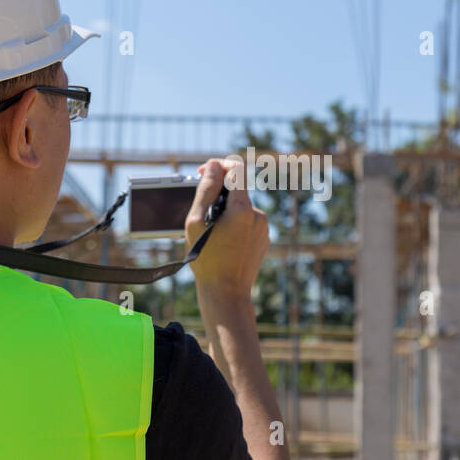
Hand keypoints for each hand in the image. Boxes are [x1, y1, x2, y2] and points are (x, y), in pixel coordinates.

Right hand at [186, 157, 268, 298]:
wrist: (227, 294)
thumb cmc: (207, 260)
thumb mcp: (196, 222)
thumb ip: (206, 190)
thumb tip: (213, 166)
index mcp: (243, 209)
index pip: (236, 169)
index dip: (218, 165)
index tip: (203, 172)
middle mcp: (258, 215)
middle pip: (237, 190)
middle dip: (218, 194)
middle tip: (200, 211)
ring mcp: (263, 229)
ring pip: (241, 208)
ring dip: (224, 212)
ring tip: (209, 234)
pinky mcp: (263, 240)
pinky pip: (247, 223)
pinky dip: (233, 225)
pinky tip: (221, 243)